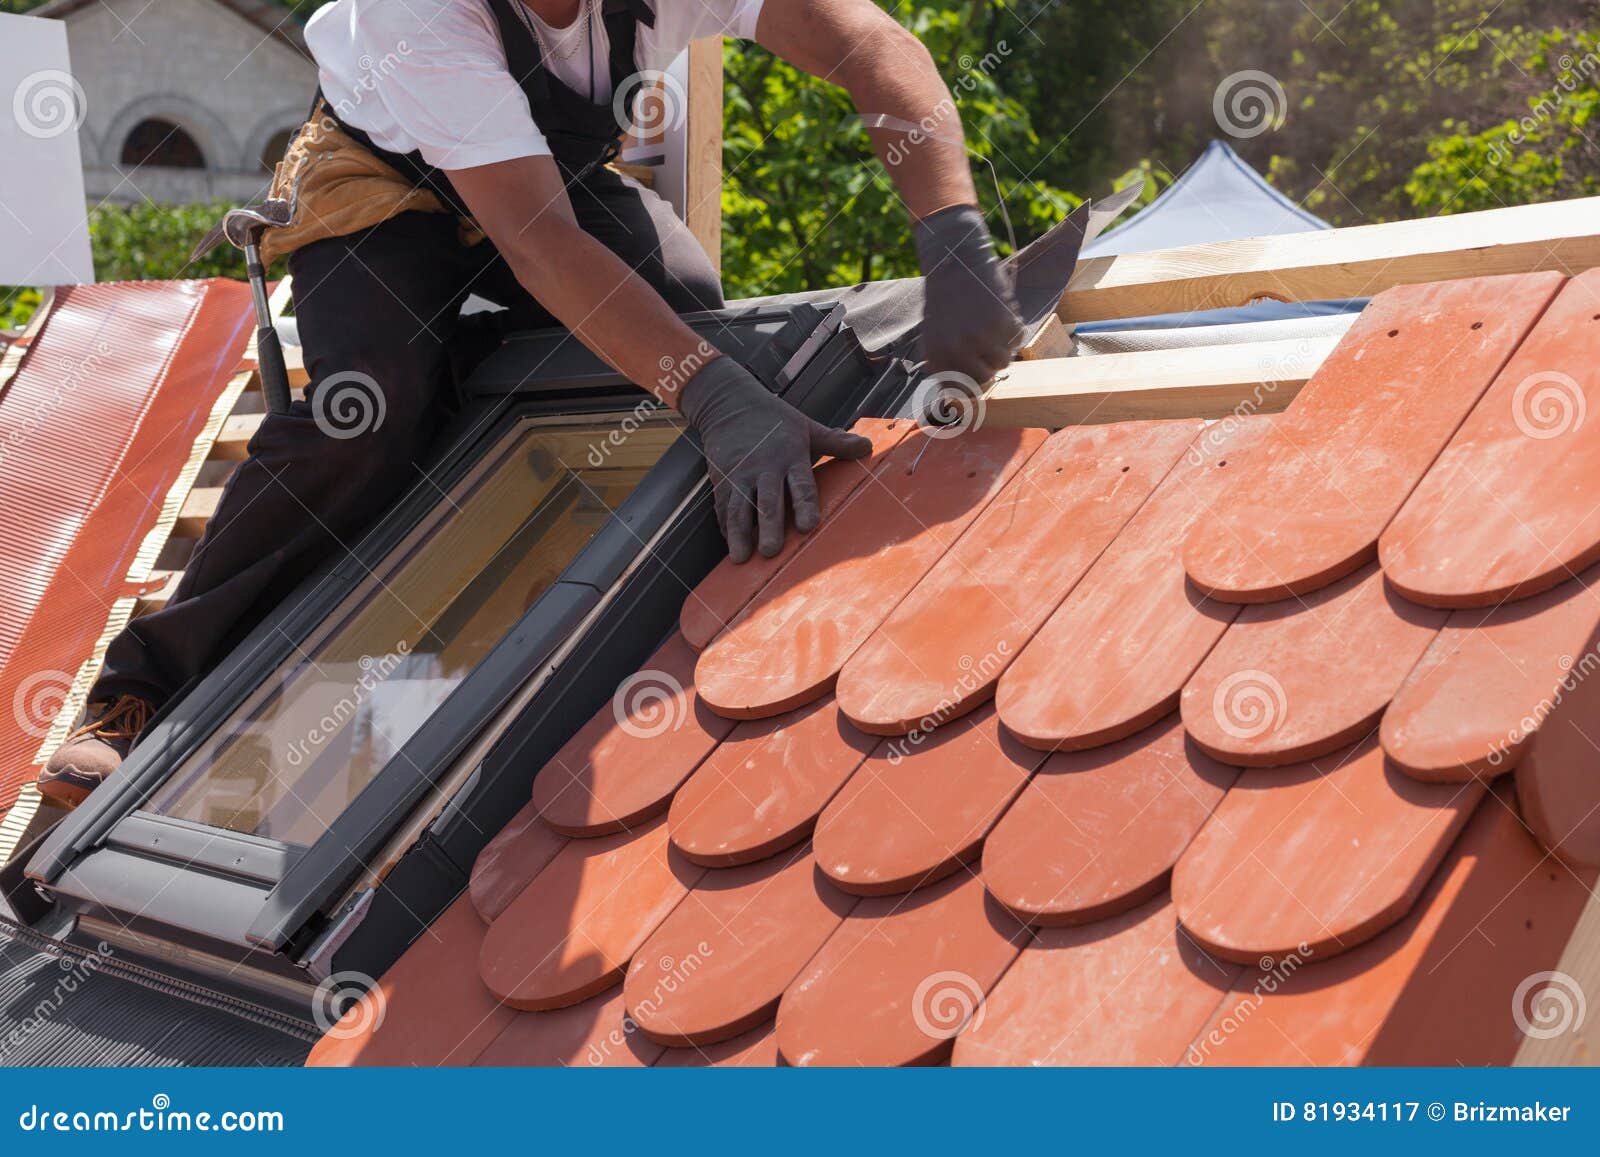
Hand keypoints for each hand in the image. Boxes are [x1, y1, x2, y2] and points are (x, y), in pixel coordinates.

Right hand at [679, 356, 871, 562]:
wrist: (729, 403)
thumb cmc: (774, 419)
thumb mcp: (807, 427)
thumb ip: (836, 443)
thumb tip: (868, 446)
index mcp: (790, 455)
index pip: (800, 484)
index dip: (804, 505)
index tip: (808, 526)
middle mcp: (764, 467)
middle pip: (768, 501)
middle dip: (769, 527)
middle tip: (771, 551)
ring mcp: (740, 475)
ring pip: (739, 507)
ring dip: (739, 534)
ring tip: (741, 558)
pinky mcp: (721, 480)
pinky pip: (723, 506)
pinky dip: (725, 526)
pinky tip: (730, 544)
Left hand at [915, 204, 1023, 383]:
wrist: (955, 261)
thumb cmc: (945, 299)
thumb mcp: (934, 333)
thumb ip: (945, 362)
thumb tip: (958, 393)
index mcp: (937, 356)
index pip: (960, 389)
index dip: (972, 384)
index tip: (977, 377)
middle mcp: (957, 351)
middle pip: (986, 378)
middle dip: (988, 365)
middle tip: (986, 348)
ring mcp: (980, 338)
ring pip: (1004, 362)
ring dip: (1002, 348)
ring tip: (992, 328)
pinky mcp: (1001, 323)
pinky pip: (1017, 340)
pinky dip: (1014, 329)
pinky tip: (1001, 313)